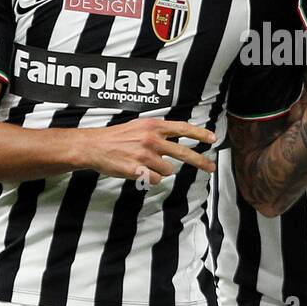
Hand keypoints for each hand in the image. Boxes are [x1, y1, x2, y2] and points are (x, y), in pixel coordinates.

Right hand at [72, 118, 215, 184]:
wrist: (94, 146)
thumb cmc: (117, 137)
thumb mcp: (140, 126)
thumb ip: (158, 131)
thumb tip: (179, 137)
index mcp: (153, 126)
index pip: (182, 128)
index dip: (199, 134)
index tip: (213, 139)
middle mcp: (151, 139)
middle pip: (184, 153)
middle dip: (200, 161)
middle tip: (211, 167)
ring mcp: (145, 155)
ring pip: (168, 170)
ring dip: (160, 170)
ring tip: (144, 164)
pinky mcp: (137, 169)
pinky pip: (155, 180)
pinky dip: (149, 178)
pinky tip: (138, 171)